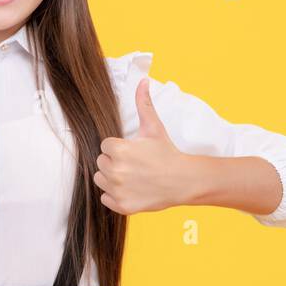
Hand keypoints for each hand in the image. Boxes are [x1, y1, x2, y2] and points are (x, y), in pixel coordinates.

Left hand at [94, 78, 192, 214]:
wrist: (184, 181)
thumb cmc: (167, 153)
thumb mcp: (154, 127)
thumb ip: (144, 103)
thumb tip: (142, 80)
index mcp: (119, 150)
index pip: (105, 146)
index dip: (119, 148)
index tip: (134, 151)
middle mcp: (115, 170)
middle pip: (101, 163)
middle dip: (115, 162)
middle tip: (135, 164)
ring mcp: (118, 190)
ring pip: (101, 179)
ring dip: (112, 178)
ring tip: (133, 176)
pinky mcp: (122, 205)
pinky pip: (106, 198)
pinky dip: (115, 195)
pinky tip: (132, 189)